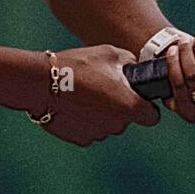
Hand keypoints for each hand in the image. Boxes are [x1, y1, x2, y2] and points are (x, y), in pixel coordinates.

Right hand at [34, 45, 160, 146]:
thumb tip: (135, 69)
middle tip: (103, 88)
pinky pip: (91, 131)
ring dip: (102, 114)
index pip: (152, 117)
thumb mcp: (111, 53)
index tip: (136, 97)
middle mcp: (118, 125)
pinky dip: (86, 121)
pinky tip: (75, 105)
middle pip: (127, 119)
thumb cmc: (77, 66)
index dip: (145, 106)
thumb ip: (130, 63)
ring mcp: (99, 135)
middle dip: (119, 106)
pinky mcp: (82, 140)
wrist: (42, 83)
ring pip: (108, 125)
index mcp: (130, 106)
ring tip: (86, 94)